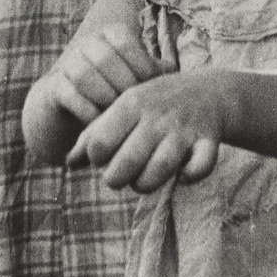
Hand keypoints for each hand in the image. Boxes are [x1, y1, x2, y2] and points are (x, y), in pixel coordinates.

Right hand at [44, 24, 164, 128]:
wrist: (77, 104)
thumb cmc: (120, 88)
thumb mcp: (138, 76)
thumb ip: (156, 72)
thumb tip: (175, 74)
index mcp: (112, 34)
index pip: (126, 44)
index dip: (141, 68)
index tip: (154, 94)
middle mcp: (88, 44)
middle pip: (105, 59)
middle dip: (123, 87)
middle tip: (137, 110)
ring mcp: (69, 63)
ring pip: (84, 75)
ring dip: (104, 97)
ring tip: (119, 117)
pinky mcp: (55, 87)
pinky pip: (69, 95)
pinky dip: (87, 110)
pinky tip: (102, 125)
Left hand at [69, 72, 224, 191]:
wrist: (207, 92)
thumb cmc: (155, 104)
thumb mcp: (123, 108)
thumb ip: (94, 134)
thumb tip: (68, 163)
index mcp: (131, 103)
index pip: (99, 144)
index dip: (97, 160)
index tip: (105, 158)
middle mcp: (156, 116)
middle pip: (127, 161)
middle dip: (117, 179)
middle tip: (121, 176)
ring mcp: (183, 129)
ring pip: (161, 167)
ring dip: (147, 184)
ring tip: (143, 181)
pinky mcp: (208, 141)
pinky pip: (200, 166)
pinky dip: (190, 175)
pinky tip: (182, 174)